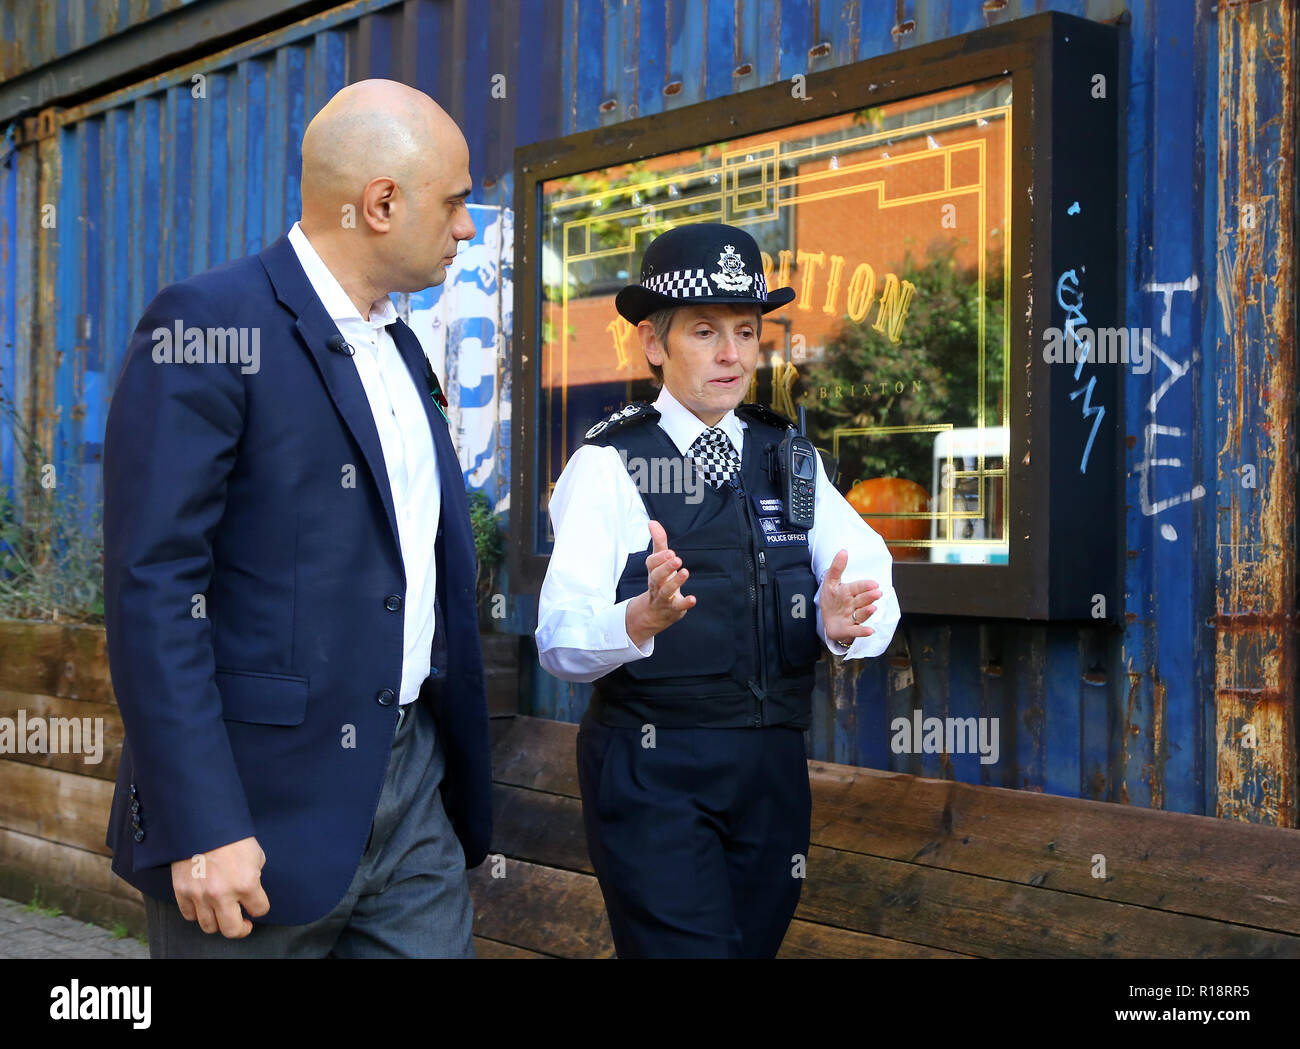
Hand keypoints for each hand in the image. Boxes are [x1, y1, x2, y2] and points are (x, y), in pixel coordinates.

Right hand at [170, 835, 269, 937]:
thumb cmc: (232, 836)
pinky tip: (204, 904)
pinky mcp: (182, 892)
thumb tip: (251, 892)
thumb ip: (254, 876)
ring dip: (218, 922)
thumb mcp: (255, 855)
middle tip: (242, 922)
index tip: (256, 904)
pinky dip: (198, 913)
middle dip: (241, 928)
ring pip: (209, 927)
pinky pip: (190, 916)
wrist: (202, 822)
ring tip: (222, 912)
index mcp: (247, 884)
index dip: (260, 907)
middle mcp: (223, 894)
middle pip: (232, 930)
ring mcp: (200, 895)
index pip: (260, 910)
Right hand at [625, 519, 695, 646]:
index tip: (669, 552)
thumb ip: (659, 542)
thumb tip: (652, 522)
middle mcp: (656, 584)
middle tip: (676, 559)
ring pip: (666, 590)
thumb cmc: (660, 581)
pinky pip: (678, 606)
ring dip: (676, 581)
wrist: (655, 612)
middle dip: (665, 567)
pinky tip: (693, 599)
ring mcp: (664, 597)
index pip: (651, 564)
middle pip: (657, 576)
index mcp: (653, 572)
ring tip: (685, 572)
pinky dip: (685, 603)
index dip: (659, 558)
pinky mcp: (673, 608)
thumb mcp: (659, 562)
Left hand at [821, 549, 882, 648]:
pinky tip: (870, 631)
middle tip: (877, 593)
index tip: (874, 584)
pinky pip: (857, 631)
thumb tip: (843, 551)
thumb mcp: (830, 583)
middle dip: (869, 597)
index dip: (865, 586)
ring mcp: (852, 617)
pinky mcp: (849, 630)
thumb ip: (836, 568)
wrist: (829, 621)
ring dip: (867, 612)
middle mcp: (853, 604)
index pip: (858, 587)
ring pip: (860, 614)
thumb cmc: (832, 600)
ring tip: (872, 608)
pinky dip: (863, 631)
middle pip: (862, 600)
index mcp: (849, 592)